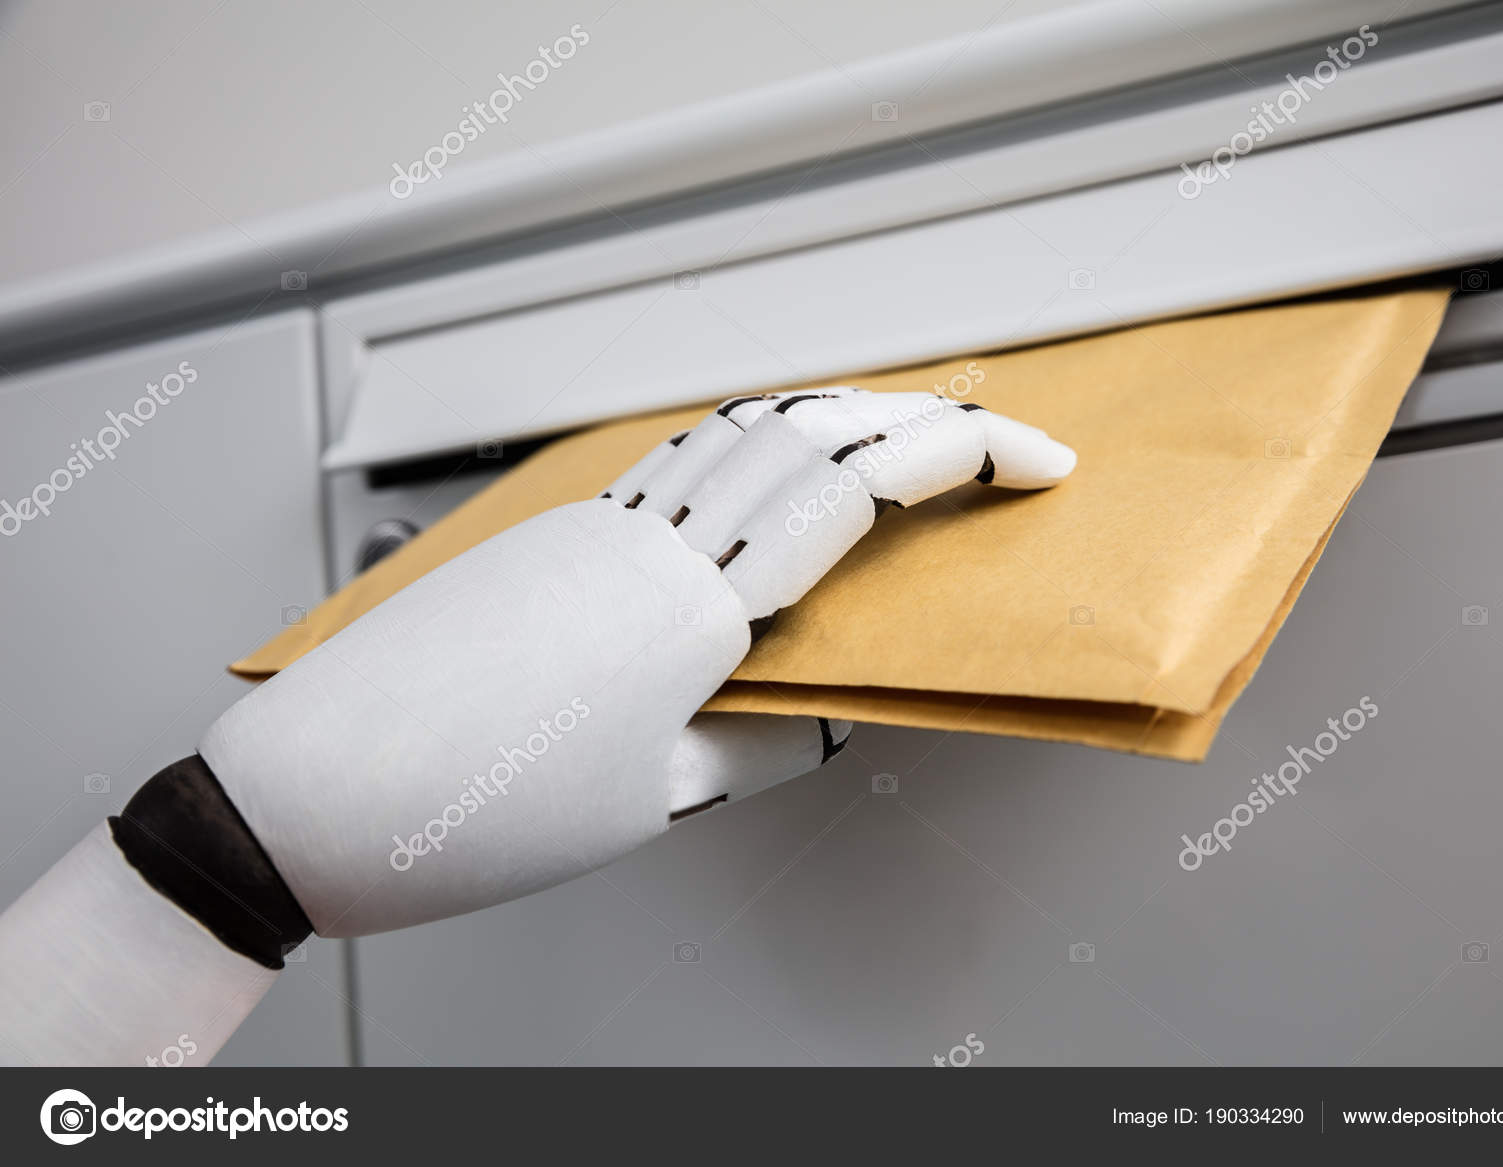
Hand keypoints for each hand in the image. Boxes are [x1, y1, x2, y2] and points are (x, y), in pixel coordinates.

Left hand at [200, 388, 1074, 935]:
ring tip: (901, 445)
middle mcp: (645, 539)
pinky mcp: (560, 536)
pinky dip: (755, 442)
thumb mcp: (650, 802)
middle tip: (996, 444)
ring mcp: (596, 526)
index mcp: (686, 605)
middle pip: (811, 427)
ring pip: (742, 425)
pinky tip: (773, 471)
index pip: (854, 487)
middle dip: (925, 419)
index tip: (1038, 462)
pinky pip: (679, 458)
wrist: (314, 796)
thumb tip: (819, 711)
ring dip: (840, 415)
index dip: (965, 453)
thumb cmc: (473, 814)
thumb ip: (756, 743)